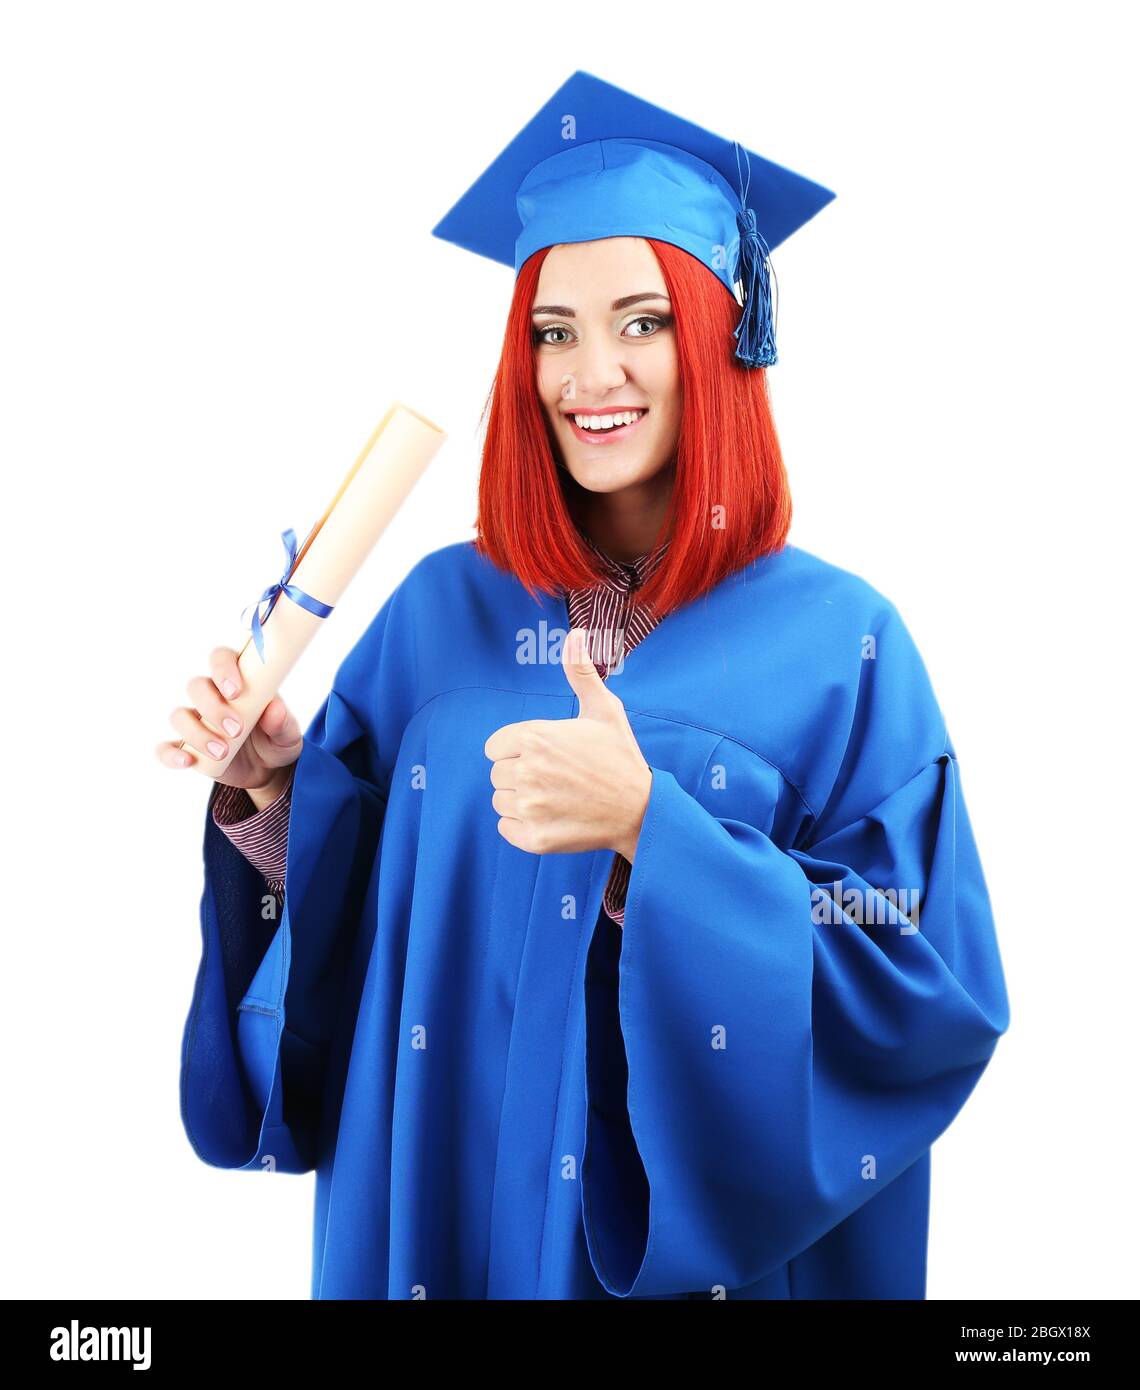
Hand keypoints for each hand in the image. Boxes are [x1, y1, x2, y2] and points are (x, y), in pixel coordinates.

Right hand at [156, 644, 302, 795]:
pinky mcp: (187, 748)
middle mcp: (212, 697)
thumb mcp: (288, 733)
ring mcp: (197, 722)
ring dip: (197, 733)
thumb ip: (283, 721)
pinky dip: (171, 754)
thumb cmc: (277, 740)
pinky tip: (187, 761)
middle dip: (213, 707)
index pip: (221, 659)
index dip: (223, 669)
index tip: (235, 691)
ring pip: (179, 716)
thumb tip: (274, 709)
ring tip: (222, 752)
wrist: (268, 771)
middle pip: (196, 686)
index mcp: (237, 681)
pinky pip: (166, 747)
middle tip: (236, 729)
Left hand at [484, 628, 651, 860]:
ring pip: (500, 801)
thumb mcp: (604, 711)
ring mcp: (529, 807)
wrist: (642, 810)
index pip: (495, 746)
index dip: (518, 750)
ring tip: (556, 798)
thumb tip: (574, 634)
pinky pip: (506, 828)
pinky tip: (552, 817)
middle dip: (520, 775)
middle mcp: (527, 771)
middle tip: (557, 779)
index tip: (547, 756)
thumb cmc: (621, 758)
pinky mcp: (533, 838)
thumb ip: (580, 673)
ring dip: (521, 800)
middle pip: (497, 773)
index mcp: (535, 737)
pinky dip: (523, 826)